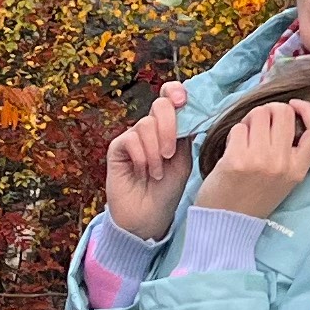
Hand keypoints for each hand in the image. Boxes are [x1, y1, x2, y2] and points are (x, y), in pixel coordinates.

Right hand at [105, 84, 190, 240]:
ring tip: (158, 172)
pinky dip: (142, 157)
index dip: (176, 92)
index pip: (171, 97)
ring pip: (146, 124)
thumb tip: (192, 110)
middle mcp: (151, 129)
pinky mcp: (118, 148)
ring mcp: (133, 137)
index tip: (183, 101)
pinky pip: (131, 139)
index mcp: (171, 128)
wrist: (148, 217)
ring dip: (156, 151)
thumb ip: (186, 135)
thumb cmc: (168, 191)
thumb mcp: (184, 161)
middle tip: (171, 153)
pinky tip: (143, 173)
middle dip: (169, 127)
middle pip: (160, 105)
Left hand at [196, 98, 309, 218]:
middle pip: (283, 112)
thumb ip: (292, 151)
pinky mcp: (236, 159)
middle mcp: (282, 163)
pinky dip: (235, 133)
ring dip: (250, 120)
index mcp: (299, 169)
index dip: (309, 110)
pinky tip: (233, 148)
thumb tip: (288, 112)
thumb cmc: (255, 196)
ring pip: (259, 114)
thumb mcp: (285, 179)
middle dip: (270, 110)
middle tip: (260, 123)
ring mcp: (260, 160)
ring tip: (245, 136)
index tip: (294, 104)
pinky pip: (239, 127)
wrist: (227, 221)